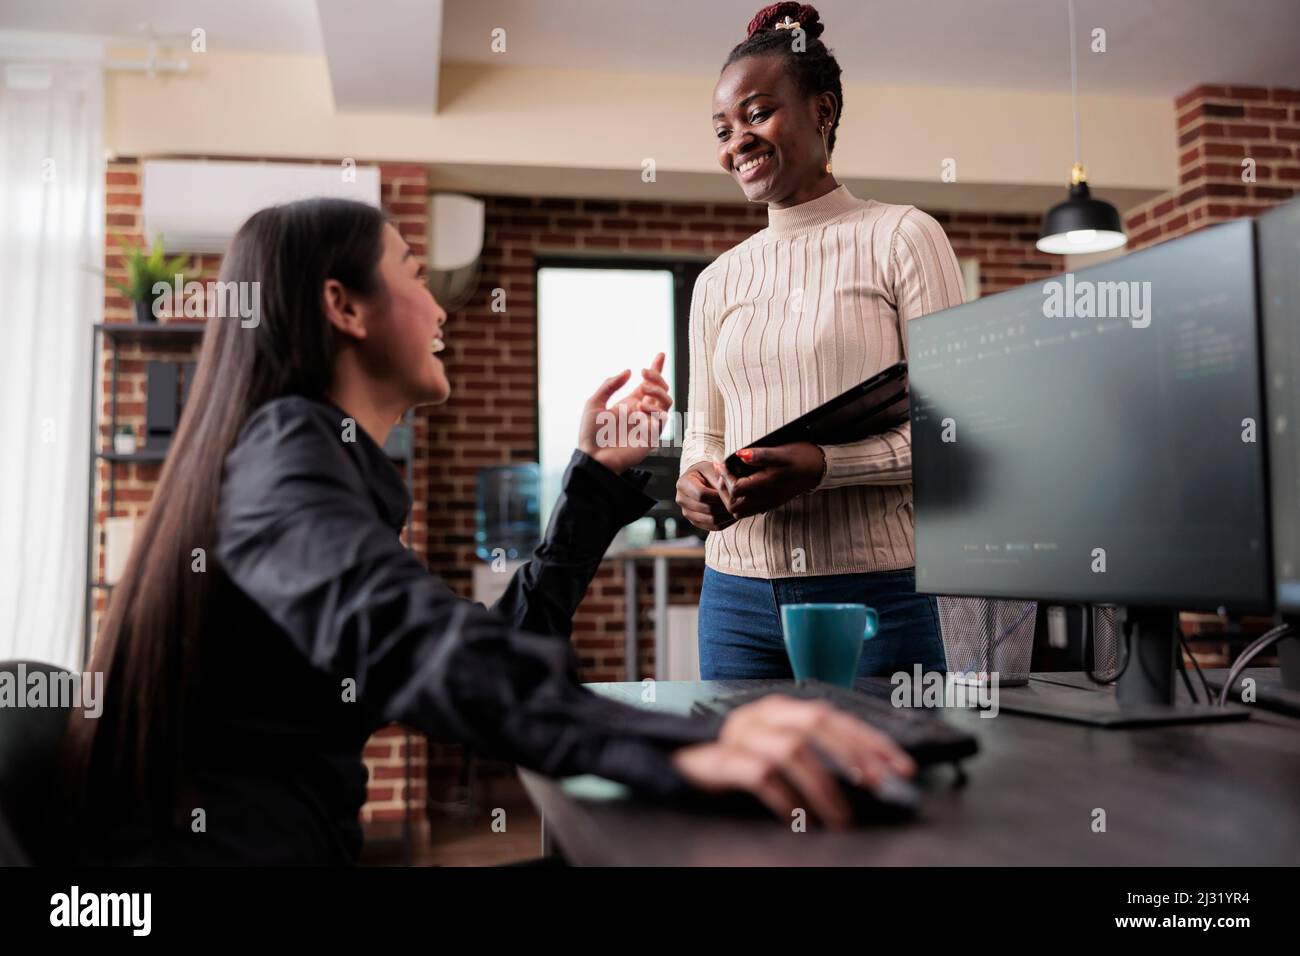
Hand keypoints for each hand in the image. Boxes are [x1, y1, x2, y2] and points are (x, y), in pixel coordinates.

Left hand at [577, 353, 671, 473]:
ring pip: (667, 401)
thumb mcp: (594, 403)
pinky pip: (662, 419)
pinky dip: (655, 409)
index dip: (656, 369)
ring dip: (658, 391)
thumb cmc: (591, 434)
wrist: (594, 458)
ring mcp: (648, 423)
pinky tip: (641, 409)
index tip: (661, 354)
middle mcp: (642, 412)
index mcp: (630, 403)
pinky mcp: (652, 436)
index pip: (648, 384)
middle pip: (661, 389)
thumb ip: (610, 385)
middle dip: (657, 377)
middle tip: (644, 373)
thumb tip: (628, 371)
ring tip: (643, 390)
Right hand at [672, 695, 915, 828]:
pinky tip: (799, 820)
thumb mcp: (778, 747)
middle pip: (816, 722)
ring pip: (791, 750)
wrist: (681, 765)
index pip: (835, 716)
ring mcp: (739, 736)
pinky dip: (785, 799)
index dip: (871, 740)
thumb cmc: (739, 760)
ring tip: (840, 818)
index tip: (900, 767)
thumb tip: (872, 775)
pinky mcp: (719, 761)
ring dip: (823, 787)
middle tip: (877, 785)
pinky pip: (759, 776)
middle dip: (852, 754)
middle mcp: (761, 714)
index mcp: (781, 707)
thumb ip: (816, 752)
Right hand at [674, 466, 734, 531]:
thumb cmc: (708, 472)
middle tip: (740, 502)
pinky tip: (734, 514)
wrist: (702, 480)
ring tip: (739, 508)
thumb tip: (731, 487)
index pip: (702, 494)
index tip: (733, 493)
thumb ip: (720, 477)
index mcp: (683, 484)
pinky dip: (727, 522)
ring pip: (712, 520)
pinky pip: (714, 527)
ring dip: (728, 515)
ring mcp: (687, 513)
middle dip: (725, 506)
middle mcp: (681, 500)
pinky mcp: (696, 522)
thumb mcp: (712, 468)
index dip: (719, 495)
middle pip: (707, 509)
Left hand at [712, 442, 824, 518]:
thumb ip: (760, 455)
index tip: (722, 463)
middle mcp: (767, 499)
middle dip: (722, 490)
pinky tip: (738, 485)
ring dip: (728, 498)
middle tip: (721, 473)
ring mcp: (768, 504)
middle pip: (733, 507)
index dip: (725, 476)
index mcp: (767, 486)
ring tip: (727, 480)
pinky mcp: (771, 503)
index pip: (736, 489)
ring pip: (739, 512)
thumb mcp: (781, 452)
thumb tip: (739, 454)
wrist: (819, 468)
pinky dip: (738, 501)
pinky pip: (748, 510)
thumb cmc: (801, 456)